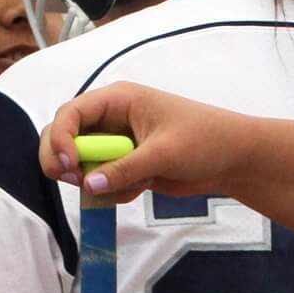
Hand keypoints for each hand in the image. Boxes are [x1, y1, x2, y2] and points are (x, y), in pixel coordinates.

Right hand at [38, 82, 251, 201]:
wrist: (232, 160)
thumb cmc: (204, 140)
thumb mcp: (164, 153)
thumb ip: (124, 169)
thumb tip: (87, 185)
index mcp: (117, 100)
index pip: (70, 113)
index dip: (61, 138)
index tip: (71, 166)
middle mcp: (110, 120)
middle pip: (63, 138)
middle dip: (65, 162)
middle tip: (77, 182)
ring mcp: (115, 144)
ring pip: (80, 165)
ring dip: (96, 181)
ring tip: (132, 184)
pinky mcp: (123, 166)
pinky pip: (100, 182)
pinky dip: (112, 192)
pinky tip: (142, 188)